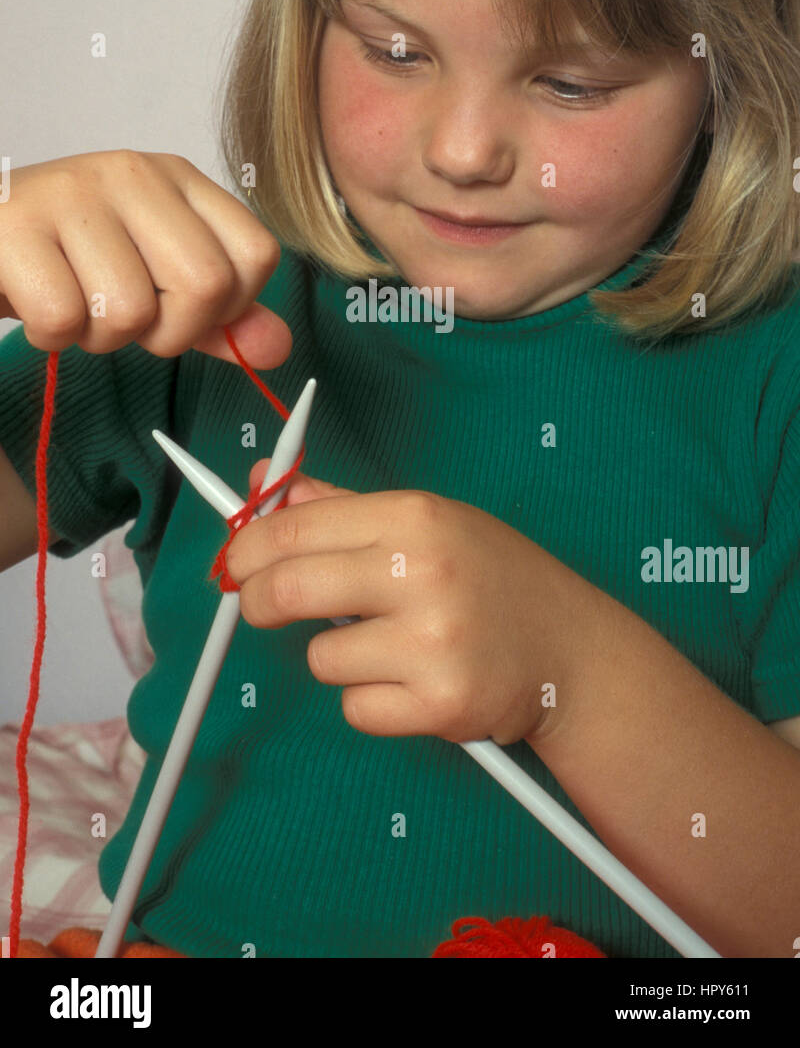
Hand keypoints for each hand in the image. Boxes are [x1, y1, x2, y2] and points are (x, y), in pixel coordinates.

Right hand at [0, 149, 291, 367]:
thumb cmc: (65, 260)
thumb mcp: (152, 280)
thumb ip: (218, 318)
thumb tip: (277, 348)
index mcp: (178, 178)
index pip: (256, 255)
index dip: (227, 309)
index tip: (182, 312)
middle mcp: (133, 173)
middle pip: (205, 285)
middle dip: (167, 334)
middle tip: (123, 321)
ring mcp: (74, 193)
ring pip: (131, 310)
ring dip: (100, 337)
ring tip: (74, 306)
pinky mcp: (18, 227)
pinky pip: (64, 318)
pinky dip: (51, 336)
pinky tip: (37, 307)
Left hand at [227, 459, 581, 746]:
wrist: (571, 651)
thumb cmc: (494, 578)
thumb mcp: (429, 522)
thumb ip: (342, 506)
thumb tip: (264, 483)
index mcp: (415, 517)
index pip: (294, 527)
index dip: (248, 547)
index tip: (238, 562)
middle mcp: (423, 573)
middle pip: (286, 589)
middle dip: (255, 602)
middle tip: (260, 606)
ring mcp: (432, 644)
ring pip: (320, 658)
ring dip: (338, 656)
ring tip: (392, 646)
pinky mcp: (439, 706)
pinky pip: (356, 708)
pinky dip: (372, 701)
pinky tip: (414, 681)